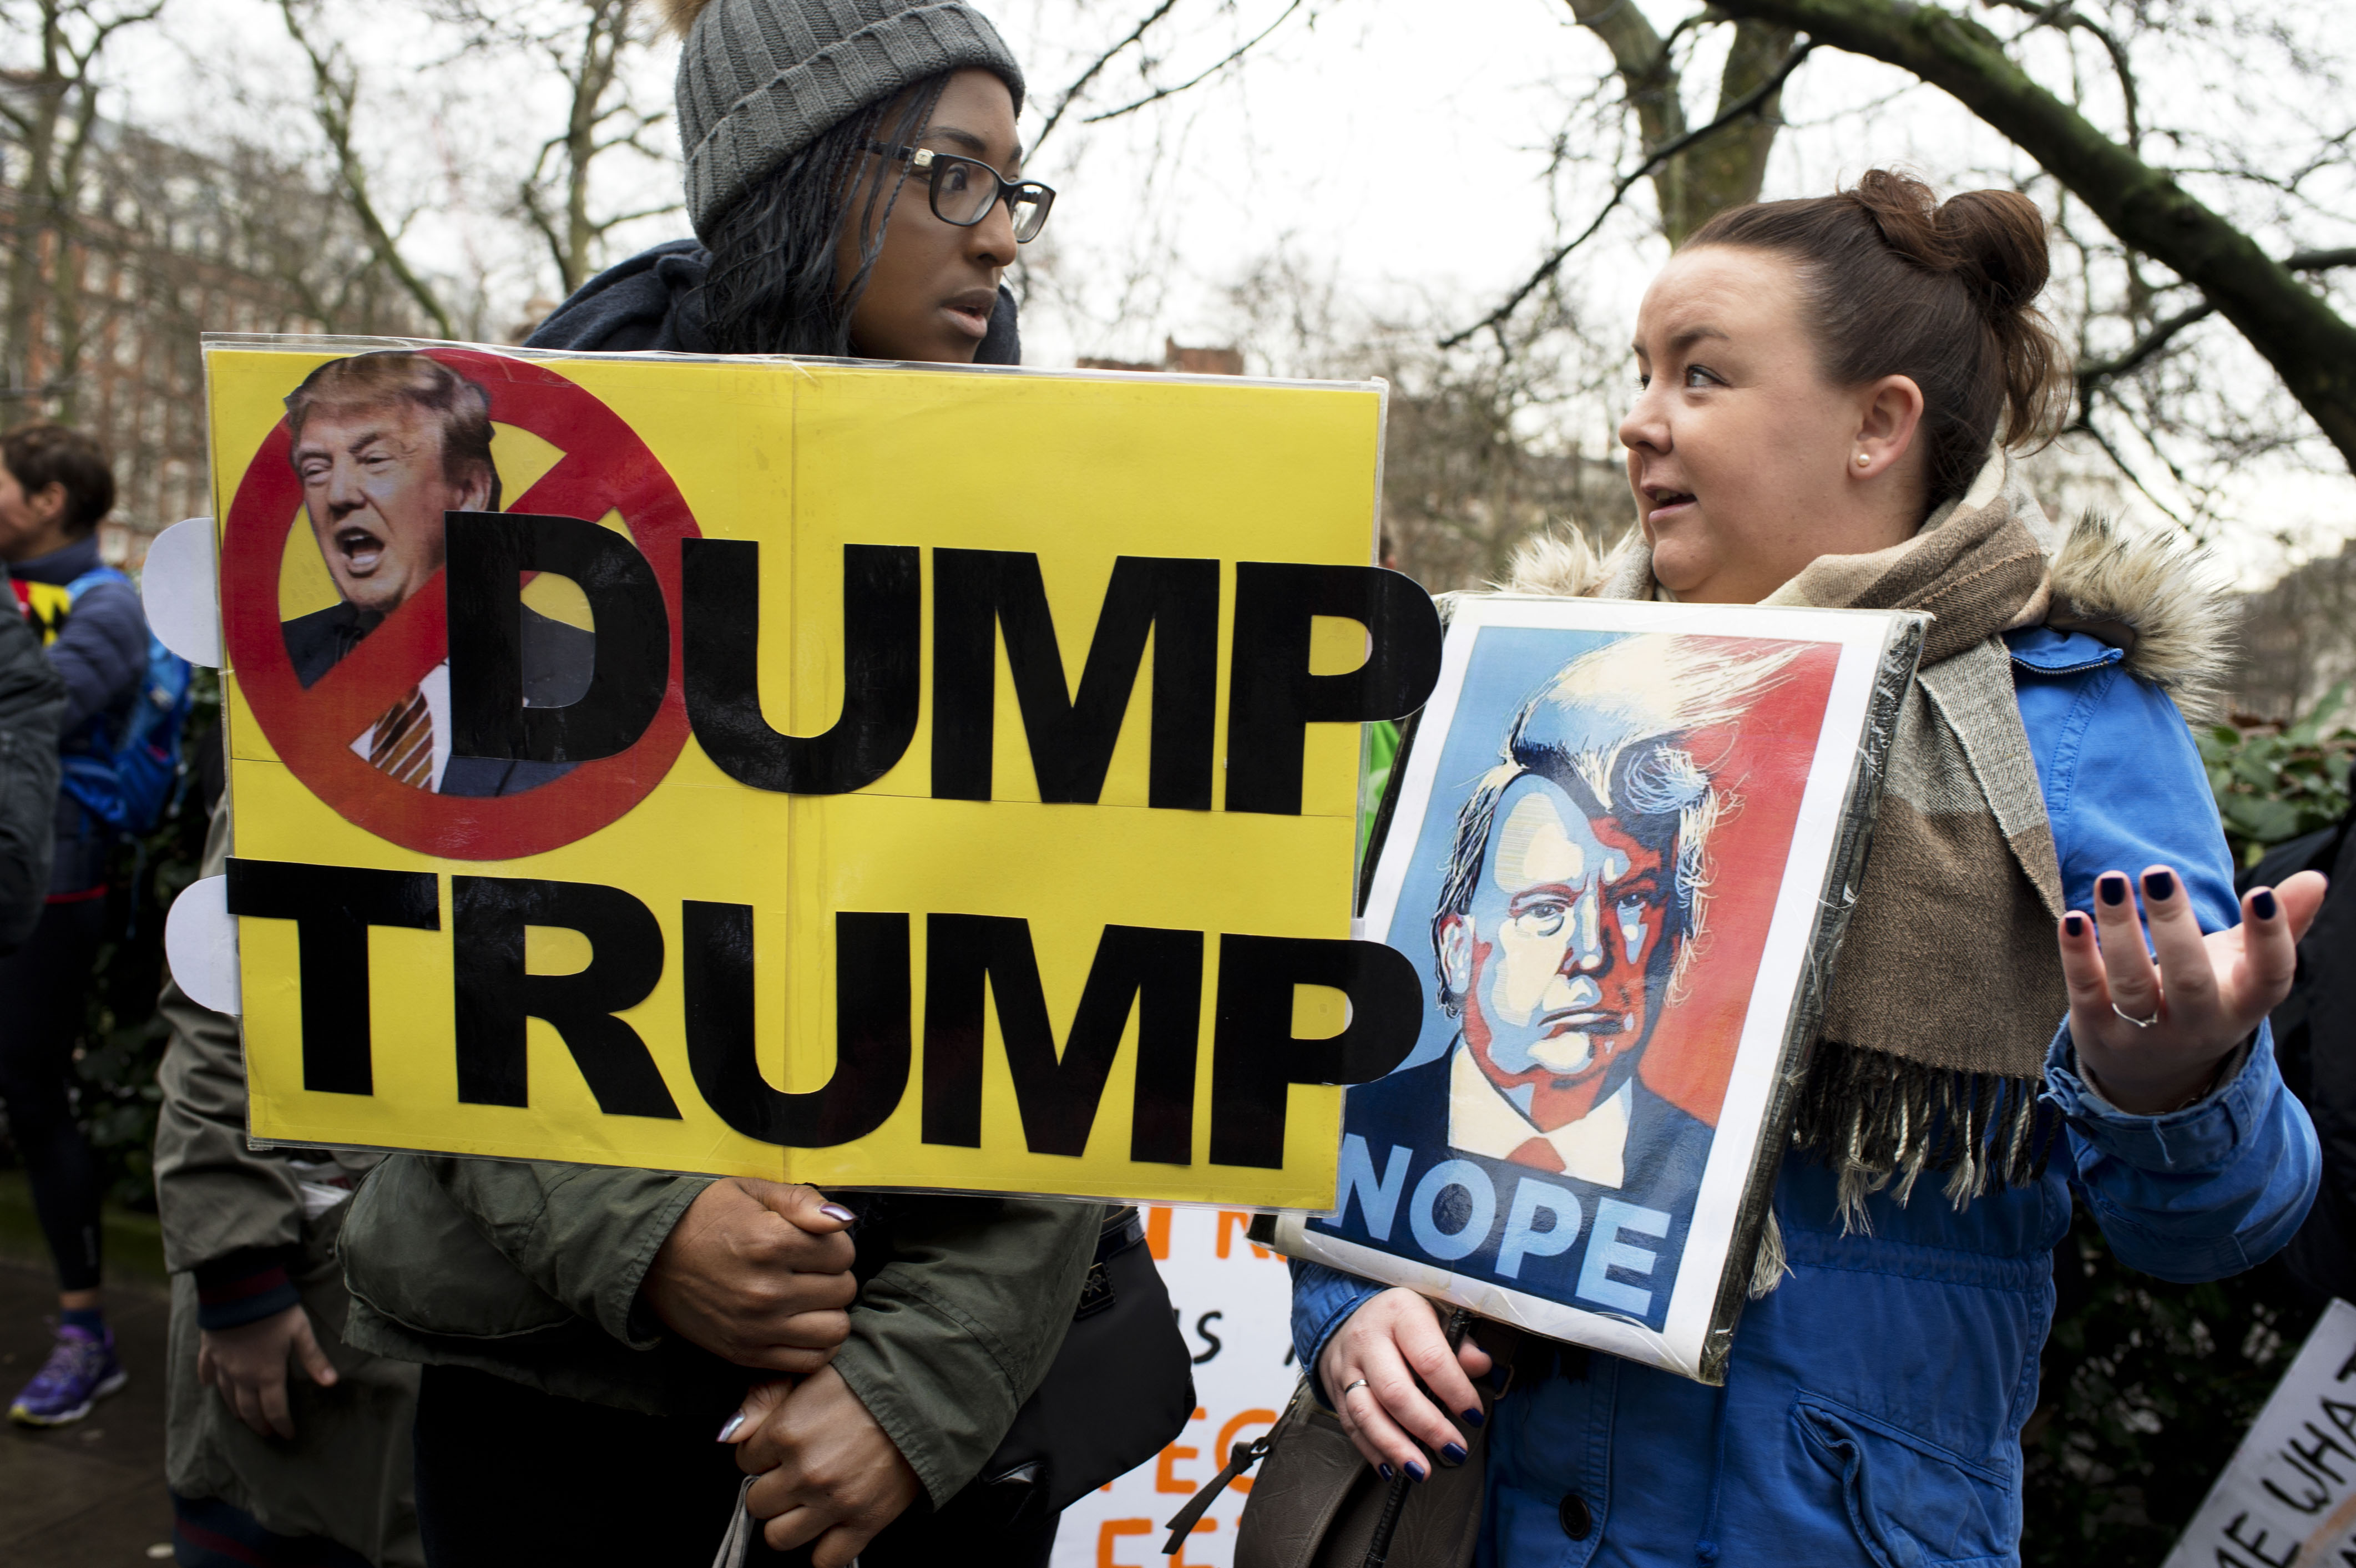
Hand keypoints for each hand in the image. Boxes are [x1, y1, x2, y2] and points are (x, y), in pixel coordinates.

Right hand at [197, 1303, 337, 1438]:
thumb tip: (332, 1383)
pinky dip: (208, 1382)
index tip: (288, 1435)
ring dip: (236, 1410)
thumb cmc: (275, 1310)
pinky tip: (208, 1386)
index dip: (282, 1425)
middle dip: (259, 1424)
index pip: (275, 1409)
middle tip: (267, 1432)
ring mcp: (222, 1365)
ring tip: (243, 1418)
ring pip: (227, 1396)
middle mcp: (242, 1376)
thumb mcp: (301, 1332)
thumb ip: (314, 1359)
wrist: (238, 1290)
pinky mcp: (209, 1351)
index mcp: (267, 1374)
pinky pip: (206, 1372)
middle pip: (249, 1409)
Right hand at [640, 1180, 858, 1372]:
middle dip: (832, 1275)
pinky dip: (814, 1344)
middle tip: (808, 1267)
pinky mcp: (745, 1353)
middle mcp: (766, 1290)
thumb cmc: (706, 1218)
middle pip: (843, 1290)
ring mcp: (756, 1327)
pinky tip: (800, 1323)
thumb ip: (802, 1201)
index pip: (843, 1252)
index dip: (834, 1243)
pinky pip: (809, 1361)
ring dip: (828, 1311)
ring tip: (807, 1296)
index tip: (814, 1242)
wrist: (650, 1256)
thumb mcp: (751, 1191)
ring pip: (835, 1329)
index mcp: (770, 1243)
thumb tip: (844, 1220)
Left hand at [725, 1366, 921, 1566]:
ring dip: (790, 1522)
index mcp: (787, 1430)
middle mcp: (805, 1471)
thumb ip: (764, 1397)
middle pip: (757, 1502)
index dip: (762, 1453)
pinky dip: (824, 1548)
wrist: (929, 1395)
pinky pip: (825, 1560)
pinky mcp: (865, 1522)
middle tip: (795, 1473)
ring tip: (808, 1501)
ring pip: (779, 1537)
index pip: (744, 1460)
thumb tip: (729, 1434)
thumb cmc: (872, 1380)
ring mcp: (834, 1501)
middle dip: (772, 1488)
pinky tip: (831, 1524)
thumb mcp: (813, 1372)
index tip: (782, 1447)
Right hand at [1317, 1288, 1492, 1478]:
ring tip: (1422, 1470)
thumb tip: (1480, 1365)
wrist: (1352, 1317)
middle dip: (1428, 1427)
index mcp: (1400, 1313)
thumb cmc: (1405, 1321)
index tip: (1473, 1415)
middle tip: (1454, 1449)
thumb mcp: (1438, 1315)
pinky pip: (1351, 1426)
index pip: (1430, 1358)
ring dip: (1396, 1448)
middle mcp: (1368, 1339)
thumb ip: (1460, 1343)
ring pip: (1366, 1414)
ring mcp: (1347, 1366)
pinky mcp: (1336, 1390)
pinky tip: (1393, 1468)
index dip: (1455, 1391)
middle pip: (1395, 1391)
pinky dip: (1373, 1451)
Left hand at [2062, 865, 2328, 1113]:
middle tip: (2159, 872)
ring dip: (2119, 931)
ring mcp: (2146, 1034)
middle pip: (2189, 981)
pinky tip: (2074, 919)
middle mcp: (2198, 1024)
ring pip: (2132, 985)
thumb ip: (2281, 926)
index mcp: (2243, 1005)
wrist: (2153, 1068)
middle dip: (2174, 926)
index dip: (2270, 939)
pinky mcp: (2099, 1032)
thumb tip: (2316, 878)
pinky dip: (2078, 956)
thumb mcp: (2245, 968)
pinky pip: (2086, 993)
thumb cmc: (2208, 997)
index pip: (2269, 978)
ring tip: (2112, 880)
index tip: (2259, 893)